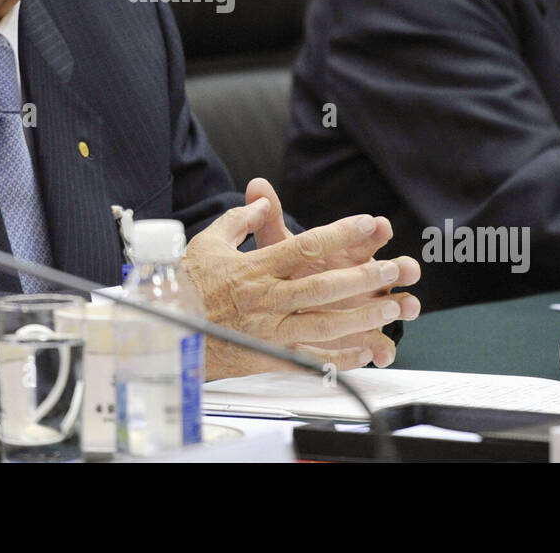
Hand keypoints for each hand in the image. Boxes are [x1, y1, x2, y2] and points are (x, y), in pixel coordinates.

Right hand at [183, 180, 420, 379]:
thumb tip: (262, 200)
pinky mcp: (267, 357)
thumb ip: (240, 220)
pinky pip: (310, 359)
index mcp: (255, 268)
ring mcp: (268, 331)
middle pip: (322, 287)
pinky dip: (340, 357)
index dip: (341, 233)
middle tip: (393, 269)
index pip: (305, 245)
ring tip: (392, 310)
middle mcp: (266, 299)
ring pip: (323, 325)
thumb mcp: (210, 242)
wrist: (166, 332)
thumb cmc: (187, 286)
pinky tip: (366, 350)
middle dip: (362, 278)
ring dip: (361, 318)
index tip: (369, 222)